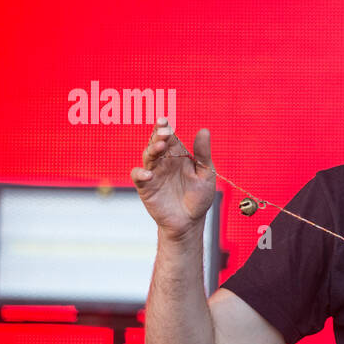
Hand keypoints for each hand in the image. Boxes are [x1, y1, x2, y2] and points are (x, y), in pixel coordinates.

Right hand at [129, 119, 215, 238]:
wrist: (190, 222)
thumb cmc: (199, 197)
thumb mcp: (206, 174)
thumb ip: (203, 153)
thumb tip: (204, 130)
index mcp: (178, 155)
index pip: (169, 137)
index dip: (165, 128)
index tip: (165, 121)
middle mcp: (164, 161)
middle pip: (157, 143)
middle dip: (158, 136)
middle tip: (164, 132)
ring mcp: (154, 173)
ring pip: (148, 156)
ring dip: (152, 150)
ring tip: (160, 148)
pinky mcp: (146, 187)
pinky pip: (138, 176)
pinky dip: (141, 174)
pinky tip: (149, 175)